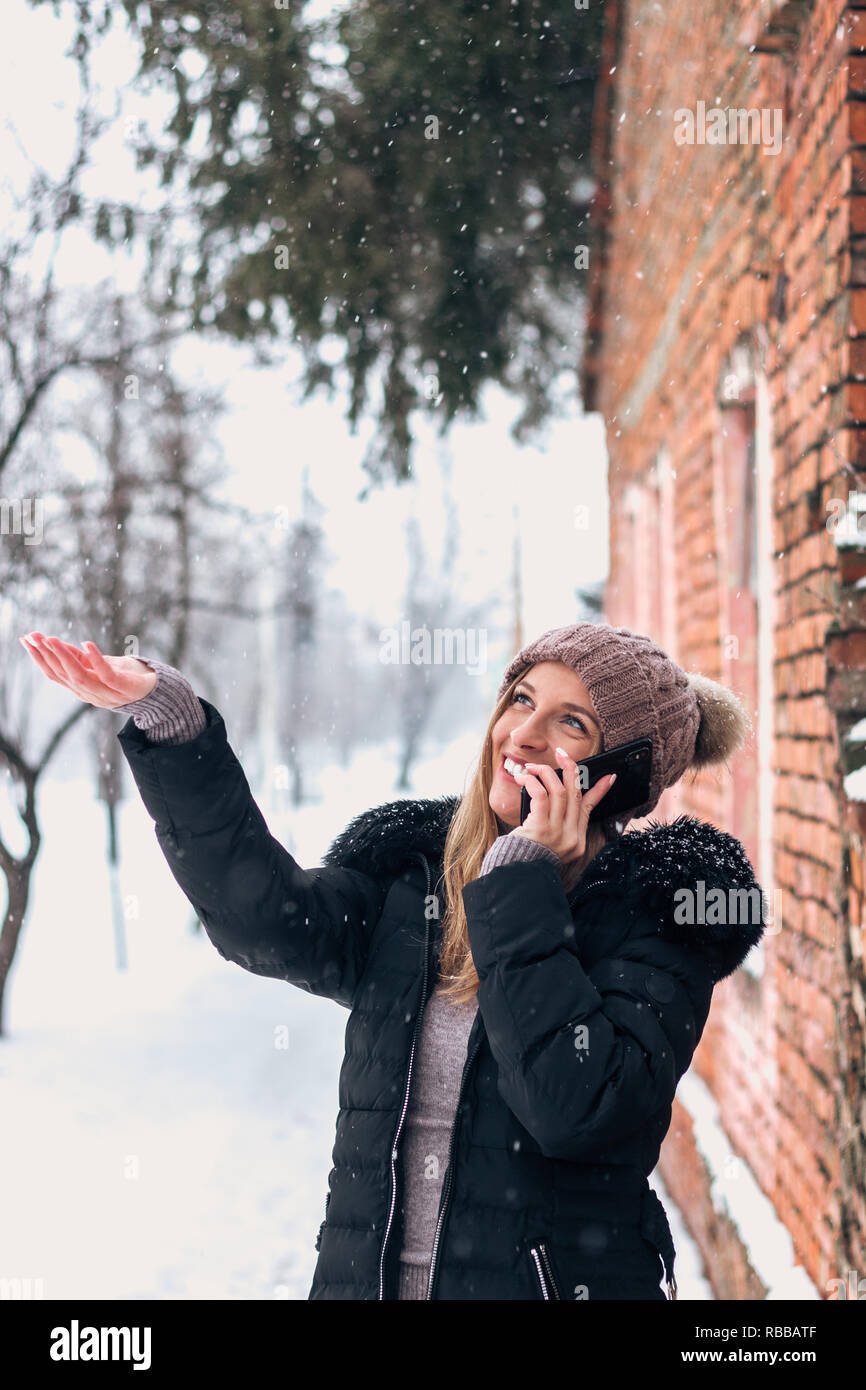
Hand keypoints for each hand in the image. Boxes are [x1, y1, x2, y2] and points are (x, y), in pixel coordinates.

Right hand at [19, 633, 157, 707]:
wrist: (158, 690)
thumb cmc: (125, 675)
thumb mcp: (98, 664)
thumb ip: (78, 657)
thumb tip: (53, 643)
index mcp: (81, 688)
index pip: (54, 674)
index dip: (38, 658)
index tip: (25, 639)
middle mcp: (90, 694)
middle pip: (62, 676)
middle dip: (46, 655)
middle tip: (34, 637)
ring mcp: (107, 693)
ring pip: (79, 676)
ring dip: (64, 657)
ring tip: (52, 639)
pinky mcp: (124, 688)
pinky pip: (107, 675)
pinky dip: (96, 659)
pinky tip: (87, 644)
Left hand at [508, 746, 615, 862]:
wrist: (517, 875)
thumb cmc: (529, 857)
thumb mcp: (552, 845)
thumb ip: (560, 825)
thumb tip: (557, 796)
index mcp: (576, 839)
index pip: (590, 809)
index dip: (600, 791)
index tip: (610, 776)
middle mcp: (570, 836)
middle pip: (575, 794)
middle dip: (570, 769)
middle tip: (562, 754)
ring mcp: (557, 832)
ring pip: (558, 790)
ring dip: (546, 773)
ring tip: (533, 768)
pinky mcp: (541, 828)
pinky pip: (541, 795)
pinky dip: (532, 782)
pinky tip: (524, 778)